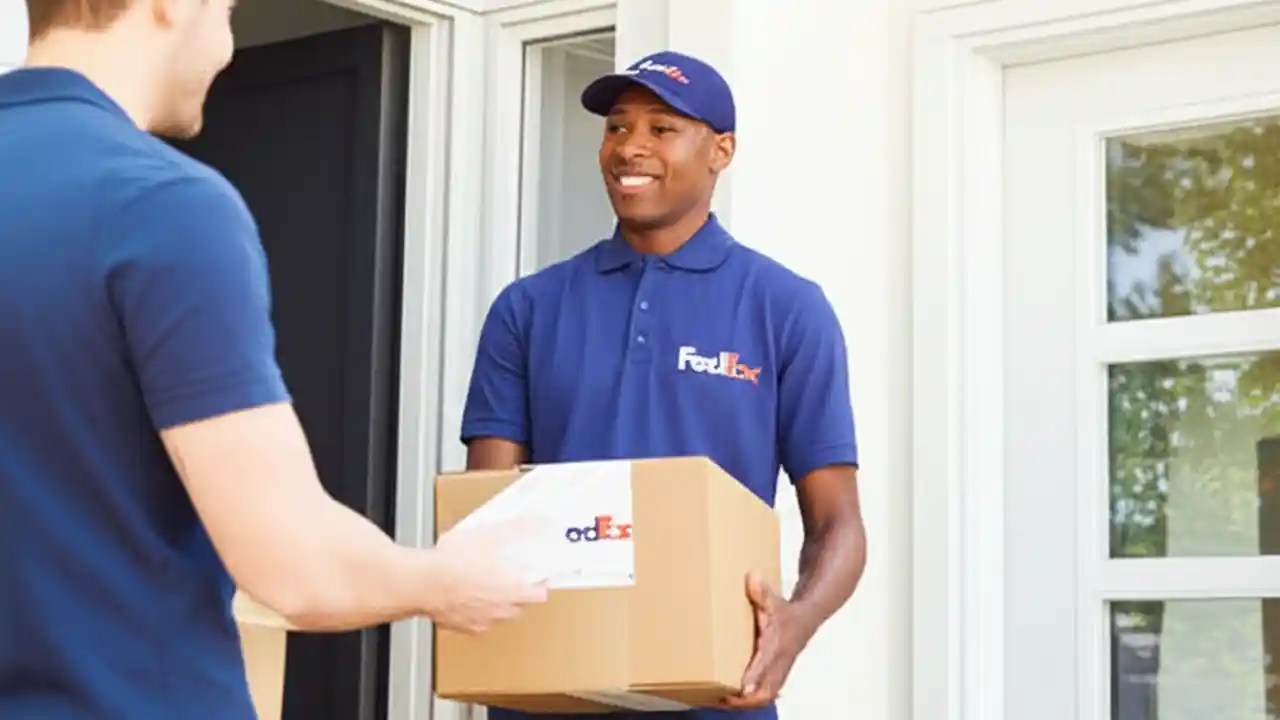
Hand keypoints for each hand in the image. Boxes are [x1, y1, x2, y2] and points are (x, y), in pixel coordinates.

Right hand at [423, 517, 548, 633]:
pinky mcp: (462, 627)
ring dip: (494, 604)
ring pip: (496, 616)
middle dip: (516, 595)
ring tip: (481, 587)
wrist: (424, 583)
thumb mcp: (487, 538)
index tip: (534, 577)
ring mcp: (481, 622)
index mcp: (512, 592)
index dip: (538, 585)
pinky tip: (464, 597)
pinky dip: (473, 612)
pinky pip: (474, 621)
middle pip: (519, 607)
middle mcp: (500, 611)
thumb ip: (513, 531)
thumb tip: (531, 523)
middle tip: (506, 579)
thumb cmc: (453, 564)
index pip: (539, 595)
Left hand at [723, 571, 808, 708]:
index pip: (766, 663)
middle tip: (723, 700)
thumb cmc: (786, 612)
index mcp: (777, 645)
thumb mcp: (774, 600)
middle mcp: (779, 662)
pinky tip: (732, 700)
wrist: (808, 619)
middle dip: (746, 700)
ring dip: (746, 703)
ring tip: (722, 703)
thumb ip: (761, 592)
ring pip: (765, 695)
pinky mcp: (777, 674)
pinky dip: (750, 700)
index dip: (754, 676)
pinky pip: (765, 693)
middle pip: (766, 690)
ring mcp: (779, 670)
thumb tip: (752, 576)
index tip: (741, 688)